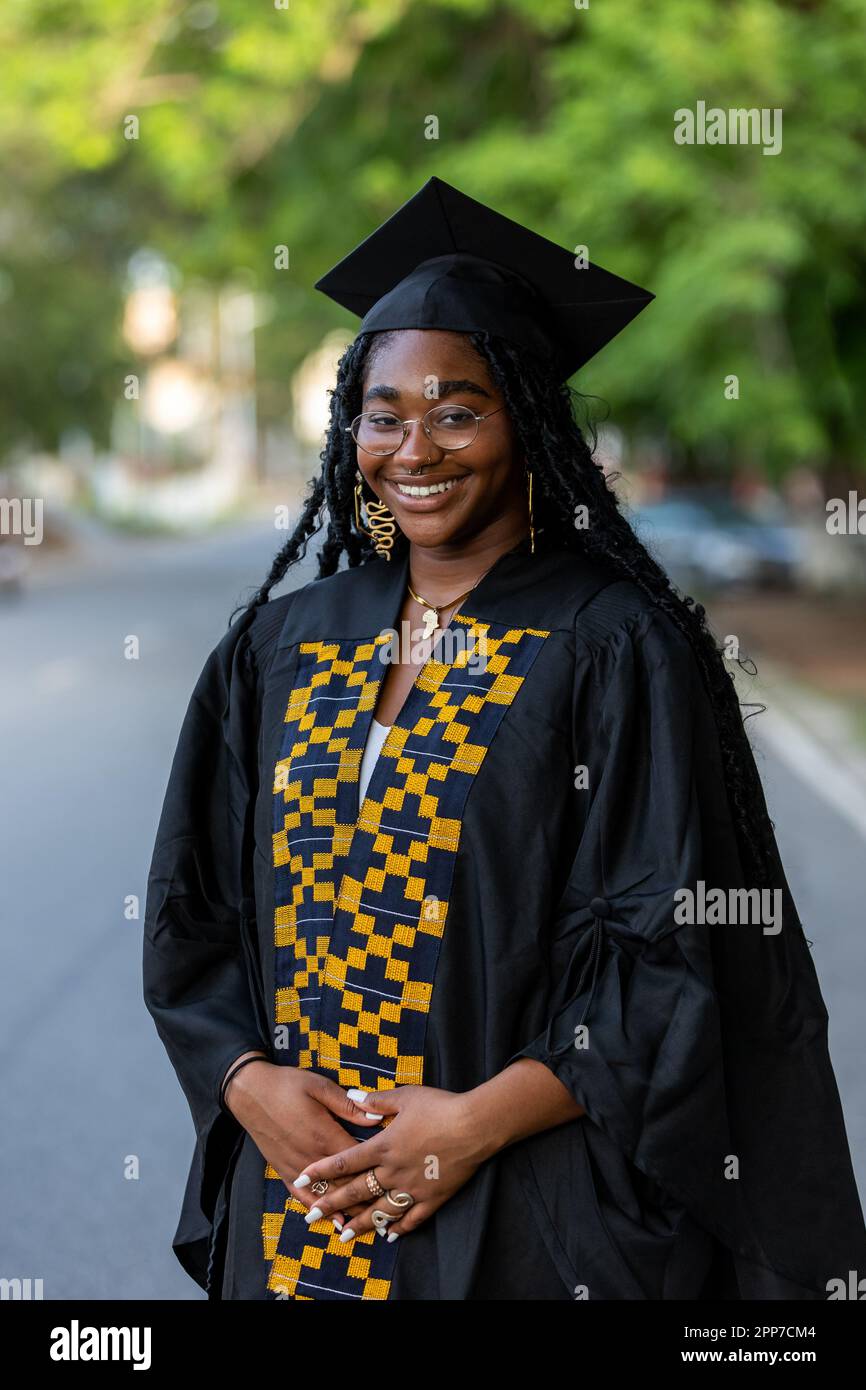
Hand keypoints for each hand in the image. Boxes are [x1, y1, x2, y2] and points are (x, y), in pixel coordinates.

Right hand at [225, 1063, 382, 1226]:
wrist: (250, 1092)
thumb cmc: (287, 1085)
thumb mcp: (320, 1087)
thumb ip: (349, 1106)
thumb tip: (377, 1117)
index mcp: (325, 1135)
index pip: (358, 1160)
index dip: (378, 1169)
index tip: (397, 1177)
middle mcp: (311, 1157)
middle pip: (344, 1183)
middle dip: (368, 1197)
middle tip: (391, 1210)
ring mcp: (296, 1167)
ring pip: (326, 1194)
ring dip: (347, 1208)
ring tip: (369, 1223)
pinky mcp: (283, 1171)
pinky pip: (302, 1197)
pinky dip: (319, 1209)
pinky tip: (333, 1220)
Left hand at [290, 1084, 492, 1242]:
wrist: (475, 1125)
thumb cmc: (440, 1106)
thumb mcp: (406, 1096)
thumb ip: (378, 1101)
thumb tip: (354, 1097)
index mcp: (384, 1146)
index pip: (344, 1161)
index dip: (321, 1170)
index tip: (301, 1178)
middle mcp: (393, 1171)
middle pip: (356, 1191)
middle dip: (331, 1205)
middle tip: (311, 1217)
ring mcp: (412, 1187)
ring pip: (380, 1211)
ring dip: (360, 1224)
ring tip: (343, 1236)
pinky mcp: (433, 1198)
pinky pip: (412, 1219)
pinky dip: (399, 1229)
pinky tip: (389, 1236)